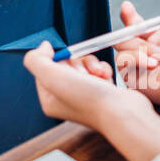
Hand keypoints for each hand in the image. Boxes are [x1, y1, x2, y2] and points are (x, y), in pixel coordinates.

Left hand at [23, 40, 153, 130]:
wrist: (123, 112)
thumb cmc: (89, 100)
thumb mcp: (52, 76)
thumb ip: (36, 60)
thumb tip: (42, 47)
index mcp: (50, 100)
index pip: (44, 69)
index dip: (55, 60)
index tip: (65, 62)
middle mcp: (65, 99)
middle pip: (64, 65)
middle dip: (76, 62)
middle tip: (83, 71)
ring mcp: (84, 96)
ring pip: (82, 65)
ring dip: (91, 63)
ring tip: (97, 73)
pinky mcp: (101, 91)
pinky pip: (97, 70)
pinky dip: (102, 69)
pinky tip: (106, 76)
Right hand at [113, 0, 159, 110]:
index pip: (140, 29)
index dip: (130, 17)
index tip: (127, 6)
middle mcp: (150, 56)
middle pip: (127, 36)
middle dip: (134, 28)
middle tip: (151, 30)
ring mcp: (141, 69)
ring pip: (123, 46)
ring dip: (142, 47)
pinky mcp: (134, 82)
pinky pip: (121, 61)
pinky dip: (136, 58)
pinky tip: (155, 64)